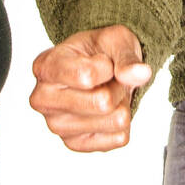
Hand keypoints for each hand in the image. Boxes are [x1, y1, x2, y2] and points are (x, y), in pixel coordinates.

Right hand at [30, 24, 151, 151]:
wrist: (97, 69)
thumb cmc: (99, 51)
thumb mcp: (115, 40)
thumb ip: (127, 57)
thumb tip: (141, 73)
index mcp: (46, 67)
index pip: (86, 76)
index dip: (107, 67)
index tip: (103, 61)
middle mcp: (43, 99)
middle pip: (102, 102)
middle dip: (117, 87)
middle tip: (109, 79)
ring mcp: (56, 126)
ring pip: (115, 121)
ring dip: (121, 104)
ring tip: (107, 92)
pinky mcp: (75, 144)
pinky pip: (119, 138)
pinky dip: (122, 123)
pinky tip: (106, 110)